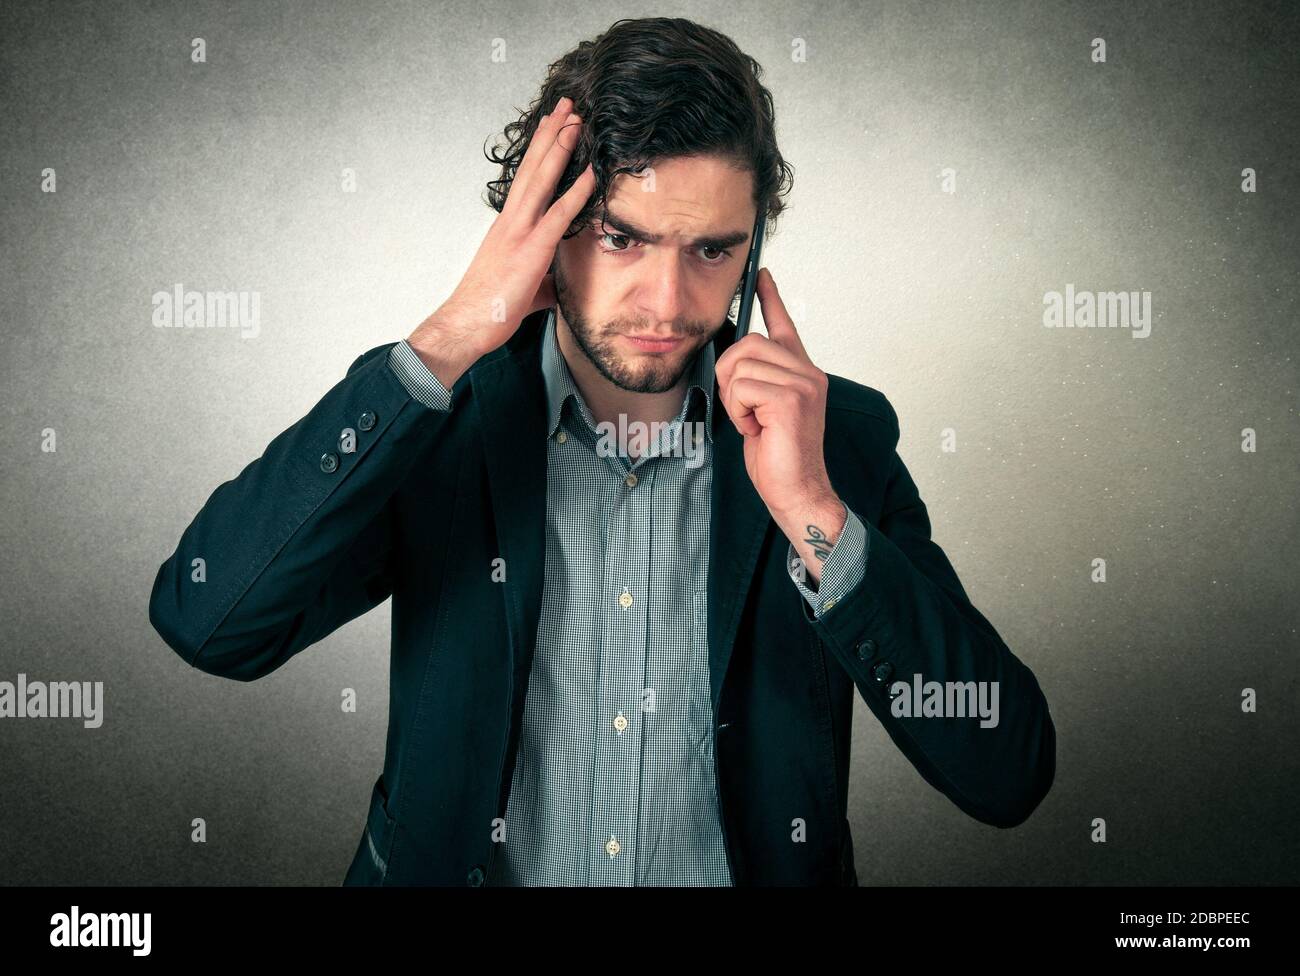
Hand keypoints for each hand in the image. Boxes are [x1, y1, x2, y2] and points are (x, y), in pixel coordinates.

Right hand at [405, 95, 594, 387]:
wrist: (466, 324)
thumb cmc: (489, 310)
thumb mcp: (525, 289)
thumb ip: (544, 280)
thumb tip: (560, 286)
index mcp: (508, 226)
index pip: (527, 178)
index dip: (541, 150)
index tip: (553, 125)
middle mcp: (511, 220)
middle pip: (533, 167)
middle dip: (551, 134)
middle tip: (567, 105)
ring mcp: (519, 232)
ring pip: (542, 179)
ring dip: (561, 148)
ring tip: (576, 120)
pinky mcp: (530, 250)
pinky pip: (559, 215)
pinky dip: (576, 193)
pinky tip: (591, 173)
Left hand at [715, 268, 840, 537]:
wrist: (796, 490)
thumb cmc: (778, 456)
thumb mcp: (760, 411)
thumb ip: (754, 381)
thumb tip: (732, 360)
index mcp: (800, 372)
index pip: (783, 326)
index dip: (770, 298)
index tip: (761, 274)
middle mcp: (807, 372)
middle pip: (747, 343)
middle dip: (730, 375)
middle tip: (744, 409)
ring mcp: (804, 383)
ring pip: (741, 365)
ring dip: (734, 398)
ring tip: (754, 421)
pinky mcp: (793, 398)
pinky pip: (742, 388)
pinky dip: (739, 412)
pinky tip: (757, 429)